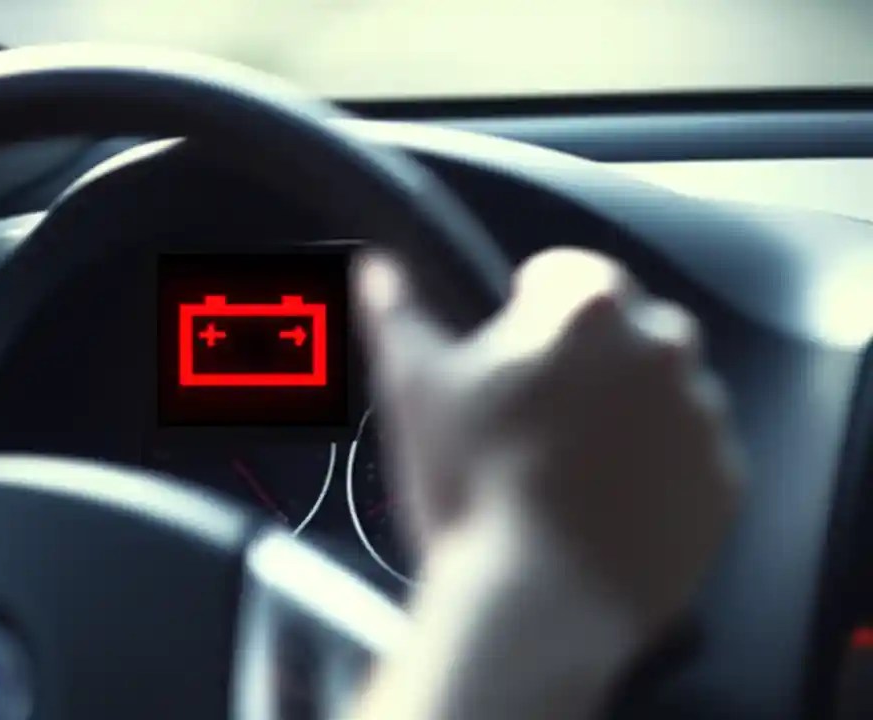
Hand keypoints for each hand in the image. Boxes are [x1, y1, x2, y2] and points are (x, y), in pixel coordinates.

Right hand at [356, 246, 741, 632]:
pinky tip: (604, 498)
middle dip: (587, 356)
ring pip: (663, 391)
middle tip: (536, 410)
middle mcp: (661, 349)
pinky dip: (657, 467)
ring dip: (626, 411)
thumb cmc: (470, 485)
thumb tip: (377, 268)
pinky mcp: (722, 481)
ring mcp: (700, 418)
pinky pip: (691, 456)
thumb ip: (396, 313)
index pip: (567, 273)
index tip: (511, 346)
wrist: (534, 604)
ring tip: (568, 463)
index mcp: (586, 308)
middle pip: (627, 329)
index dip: (529, 305)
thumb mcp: (413, 388)